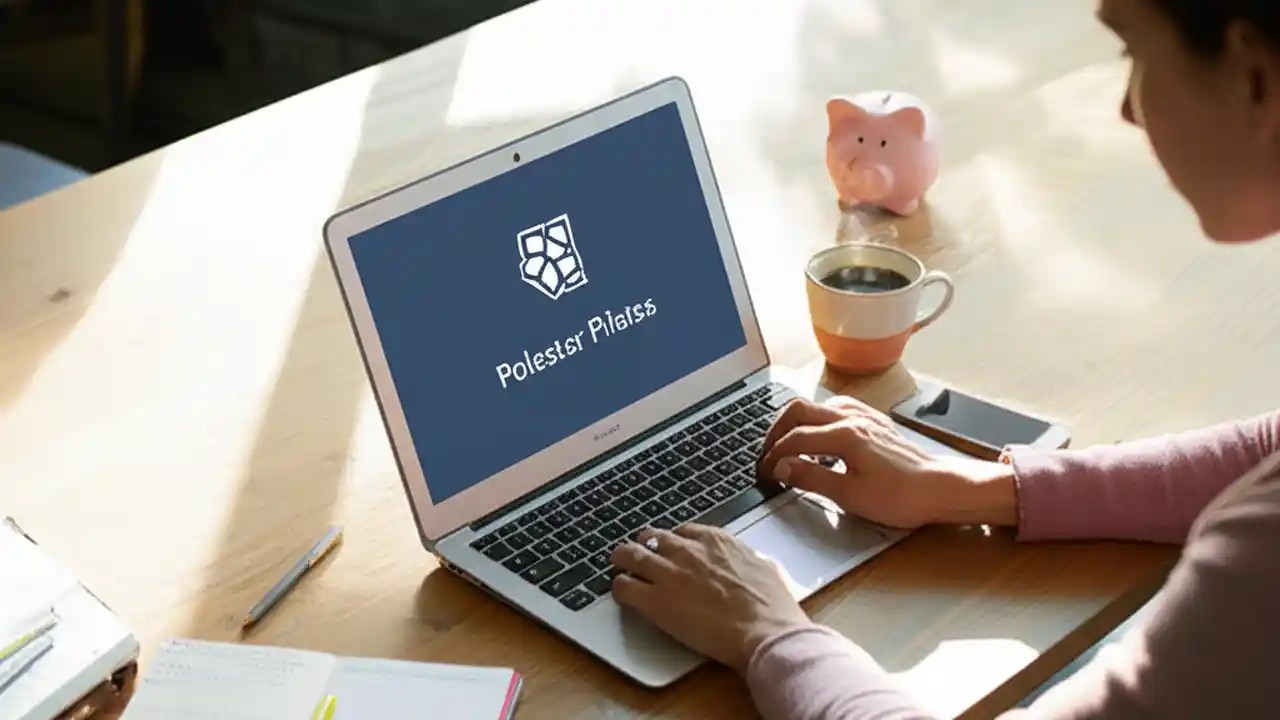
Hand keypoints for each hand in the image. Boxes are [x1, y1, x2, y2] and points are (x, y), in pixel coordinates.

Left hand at [610, 525, 812, 673]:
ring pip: (630, 554)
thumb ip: (746, 561)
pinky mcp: (656, 601)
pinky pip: (624, 586)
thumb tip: (747, 564)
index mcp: (717, 540)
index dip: (674, 542)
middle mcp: (689, 551)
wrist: (766, 632)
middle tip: (639, 555)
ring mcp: (670, 573)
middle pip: (652, 536)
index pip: (684, 530)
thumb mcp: (764, 568)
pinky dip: (620, 589)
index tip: (672, 550)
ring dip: (623, 559)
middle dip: (644, 545)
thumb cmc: (773, 607)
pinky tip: (622, 595)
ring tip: (619, 566)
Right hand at [757, 396, 1016, 527]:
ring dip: (797, 422)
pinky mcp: (876, 423)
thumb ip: (811, 479)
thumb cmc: (901, 497)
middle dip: (776, 430)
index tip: (765, 472)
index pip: (794, 439)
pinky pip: (838, 409)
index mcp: (843, 436)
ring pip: (818, 405)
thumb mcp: (850, 496)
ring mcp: (865, 417)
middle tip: (767, 453)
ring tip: (789, 445)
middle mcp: (852, 419)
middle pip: (799, 410)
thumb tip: (782, 469)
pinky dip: (819, 420)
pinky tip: (822, 438)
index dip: (774, 456)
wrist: (941, 489)